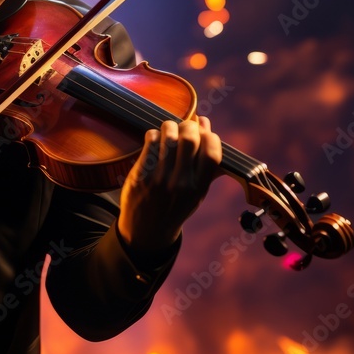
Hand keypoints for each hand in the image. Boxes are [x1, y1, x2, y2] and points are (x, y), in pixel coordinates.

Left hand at [117, 117, 222, 256]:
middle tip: (185, 126)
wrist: (147, 229)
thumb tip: (206, 124)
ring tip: (170, 129)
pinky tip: (155, 139)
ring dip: (170, 126)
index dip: (210, 136)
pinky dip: (154, 134)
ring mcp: (159, 179)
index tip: (205, 132)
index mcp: (199, 188)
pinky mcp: (140, 175)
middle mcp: (180, 183)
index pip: (212, 153)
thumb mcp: (198, 192)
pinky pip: (149, 141)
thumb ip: (206, 162)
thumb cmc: (175, 205)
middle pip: (189, 139)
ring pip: (168, 136)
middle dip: (189, 125)